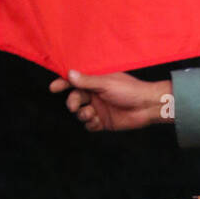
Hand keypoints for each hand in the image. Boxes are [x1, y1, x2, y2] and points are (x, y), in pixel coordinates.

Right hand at [49, 70, 173, 131]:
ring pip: (81, 113)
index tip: (53, 87)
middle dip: (72, 102)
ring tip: (92, 114)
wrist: (146, 106)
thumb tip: (69, 73)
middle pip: (75, 98)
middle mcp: (96, 94)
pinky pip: (89, 125)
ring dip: (83, 114)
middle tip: (74, 106)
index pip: (77, 81)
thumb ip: (87, 81)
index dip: (64, 83)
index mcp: (97, 81)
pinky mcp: (104, 122)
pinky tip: (98, 121)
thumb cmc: (130, 90)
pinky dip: (91, 124)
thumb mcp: (106, 83)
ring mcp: (100, 108)